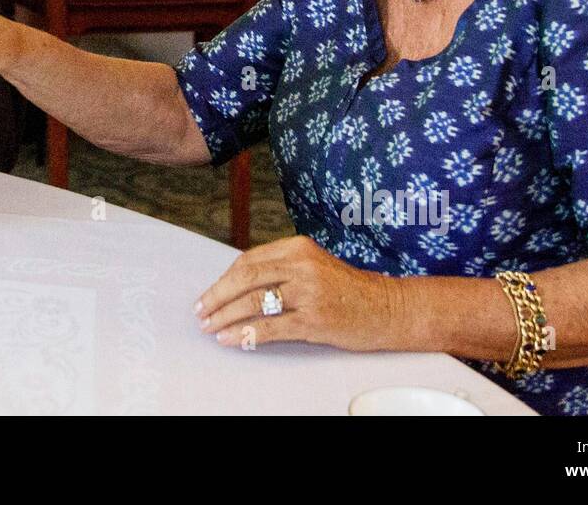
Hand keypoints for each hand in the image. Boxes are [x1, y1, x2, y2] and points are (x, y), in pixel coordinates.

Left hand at [194, 235, 394, 350]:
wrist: (387, 308)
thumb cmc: (348, 289)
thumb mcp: (314, 265)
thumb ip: (281, 268)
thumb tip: (238, 285)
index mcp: (298, 247)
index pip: (249, 260)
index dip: (224, 279)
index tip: (210, 293)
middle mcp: (301, 265)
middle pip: (246, 278)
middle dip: (217, 296)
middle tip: (201, 311)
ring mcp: (308, 292)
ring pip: (253, 302)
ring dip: (226, 316)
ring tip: (211, 327)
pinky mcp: (314, 320)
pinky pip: (271, 327)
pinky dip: (247, 334)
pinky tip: (233, 339)